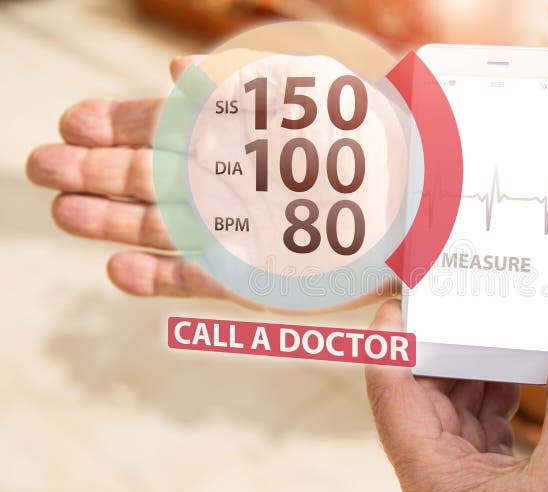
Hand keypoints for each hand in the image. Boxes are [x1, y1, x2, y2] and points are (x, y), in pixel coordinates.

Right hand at [26, 55, 398, 311]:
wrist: (417, 199)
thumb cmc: (366, 137)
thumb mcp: (307, 94)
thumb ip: (243, 85)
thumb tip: (180, 68)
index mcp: (239, 137)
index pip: (165, 127)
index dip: (117, 123)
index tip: (72, 121)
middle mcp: (232, 185)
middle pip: (150, 179)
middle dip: (95, 172)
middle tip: (44, 167)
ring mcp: (241, 233)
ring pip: (163, 229)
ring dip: (112, 222)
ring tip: (65, 213)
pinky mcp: (259, 280)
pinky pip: (201, 281)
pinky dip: (160, 277)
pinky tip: (119, 269)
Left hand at [366, 300, 547, 491]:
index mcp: (434, 479)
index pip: (392, 394)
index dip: (389, 343)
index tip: (396, 303)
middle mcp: (438, 482)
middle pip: (423, 398)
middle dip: (443, 349)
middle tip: (462, 304)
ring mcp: (463, 491)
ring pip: (453, 415)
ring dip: (473, 373)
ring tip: (497, 332)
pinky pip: (480, 434)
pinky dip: (495, 401)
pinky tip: (518, 376)